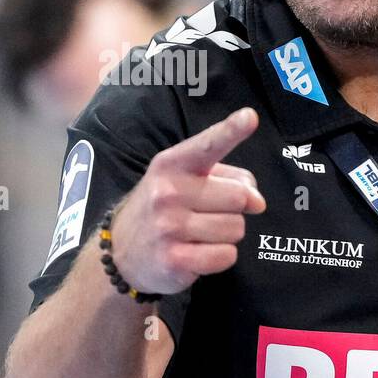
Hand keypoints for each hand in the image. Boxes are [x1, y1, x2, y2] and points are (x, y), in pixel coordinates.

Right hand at [110, 107, 265, 295]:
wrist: (120, 250)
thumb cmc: (164, 207)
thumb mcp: (183, 180)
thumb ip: (225, 178)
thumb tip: (257, 200)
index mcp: (172, 164)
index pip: (207, 145)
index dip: (231, 130)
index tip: (250, 117)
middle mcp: (168, 192)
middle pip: (239, 196)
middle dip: (237, 208)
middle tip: (213, 212)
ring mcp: (169, 227)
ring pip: (236, 228)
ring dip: (228, 233)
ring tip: (201, 233)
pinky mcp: (175, 260)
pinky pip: (226, 256)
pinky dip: (221, 256)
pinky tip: (199, 252)